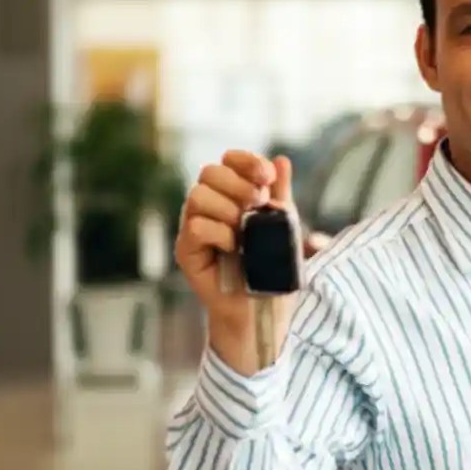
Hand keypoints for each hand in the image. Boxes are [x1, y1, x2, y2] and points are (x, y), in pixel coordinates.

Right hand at [175, 150, 295, 372]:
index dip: (246, 161)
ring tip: (244, 231)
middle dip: (238, 184)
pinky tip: (233, 247)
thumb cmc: (272, 267)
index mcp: (231, 194)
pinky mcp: (187, 251)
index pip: (228, 160)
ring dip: (227, 209)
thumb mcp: (283, 227)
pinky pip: (195, 227)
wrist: (263, 309)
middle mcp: (209, 207)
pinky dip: (218, 233)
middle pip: (209, 172)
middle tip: (258, 204)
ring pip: (198, 196)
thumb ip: (280, 195)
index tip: (267, 177)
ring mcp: (194, 227)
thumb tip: (282, 160)